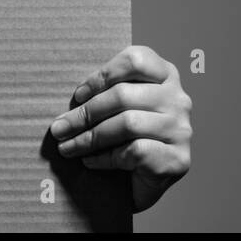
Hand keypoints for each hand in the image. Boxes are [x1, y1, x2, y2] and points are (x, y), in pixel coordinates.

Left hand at [50, 45, 191, 212]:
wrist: (145, 181)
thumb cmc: (125, 136)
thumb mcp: (115, 106)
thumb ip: (103, 93)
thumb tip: (67, 106)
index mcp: (165, 76)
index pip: (136, 60)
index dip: (102, 75)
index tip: (78, 95)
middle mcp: (178, 100)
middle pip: (123, 95)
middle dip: (83, 114)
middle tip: (58, 128)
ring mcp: (181, 130)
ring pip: (127, 124)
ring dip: (88, 138)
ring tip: (66, 147)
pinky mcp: (178, 159)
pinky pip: (135, 151)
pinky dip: (105, 157)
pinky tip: (90, 161)